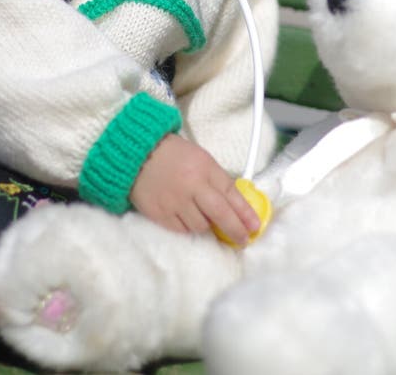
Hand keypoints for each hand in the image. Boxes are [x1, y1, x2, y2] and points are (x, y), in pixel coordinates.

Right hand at [130, 133, 259, 246]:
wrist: (140, 155)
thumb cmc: (176, 156)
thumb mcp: (202, 160)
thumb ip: (219, 181)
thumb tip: (238, 207)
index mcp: (205, 168)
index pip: (231, 193)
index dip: (245, 212)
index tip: (255, 226)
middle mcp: (192, 185)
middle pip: (220, 214)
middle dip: (235, 229)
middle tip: (243, 240)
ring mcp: (175, 201)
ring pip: (201, 226)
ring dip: (207, 226)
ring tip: (206, 219)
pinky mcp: (160, 214)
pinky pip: (182, 230)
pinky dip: (188, 228)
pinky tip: (188, 219)